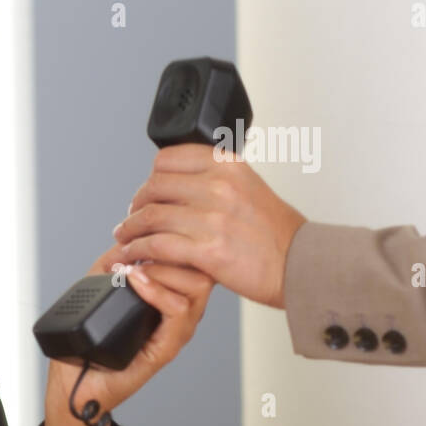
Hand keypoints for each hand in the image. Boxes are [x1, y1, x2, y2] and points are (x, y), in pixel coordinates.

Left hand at [46, 242, 214, 417]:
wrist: (73, 382)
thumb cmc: (89, 339)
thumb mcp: (99, 287)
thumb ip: (116, 259)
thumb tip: (130, 233)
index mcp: (172, 295)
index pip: (195, 257)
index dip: (177, 236)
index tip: (148, 229)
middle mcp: (181, 311)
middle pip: (203, 266)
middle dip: (173, 248)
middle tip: (140, 249)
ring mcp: (176, 330)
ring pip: (197, 286)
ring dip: (163, 268)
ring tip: (132, 268)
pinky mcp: (167, 348)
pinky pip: (178, 311)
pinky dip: (158, 291)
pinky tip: (136, 282)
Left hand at [113, 144, 308, 308]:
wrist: (299, 265)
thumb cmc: (275, 233)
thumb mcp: (248, 187)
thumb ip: (214, 180)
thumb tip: (178, 182)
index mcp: (227, 165)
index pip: (168, 159)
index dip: (149, 177)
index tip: (146, 193)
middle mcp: (219, 186)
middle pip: (154, 187)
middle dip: (135, 204)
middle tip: (131, 218)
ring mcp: (212, 218)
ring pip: (151, 216)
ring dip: (130, 229)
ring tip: (125, 238)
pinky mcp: (207, 250)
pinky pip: (157, 245)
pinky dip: (138, 250)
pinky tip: (133, 255)